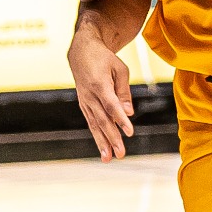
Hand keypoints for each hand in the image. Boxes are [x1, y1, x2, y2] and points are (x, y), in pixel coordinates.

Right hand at [70, 31, 134, 160]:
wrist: (81, 52)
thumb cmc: (104, 58)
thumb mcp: (120, 68)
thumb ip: (124, 91)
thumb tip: (129, 112)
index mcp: (99, 84)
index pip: (111, 105)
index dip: (120, 119)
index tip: (129, 132)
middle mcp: (90, 95)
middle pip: (102, 120)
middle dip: (112, 138)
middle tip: (121, 153)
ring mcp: (85, 101)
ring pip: (94, 125)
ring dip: (102, 143)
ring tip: (109, 159)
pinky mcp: (84, 105)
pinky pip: (91, 123)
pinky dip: (97, 137)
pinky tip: (103, 149)